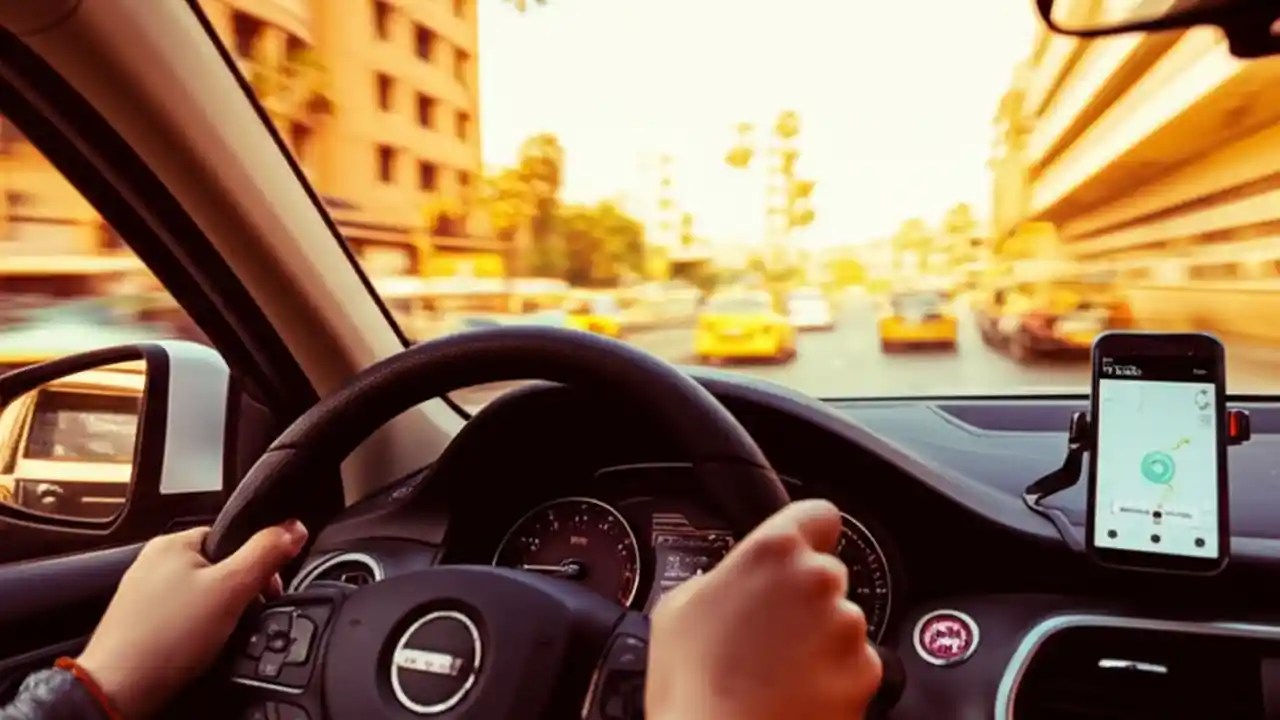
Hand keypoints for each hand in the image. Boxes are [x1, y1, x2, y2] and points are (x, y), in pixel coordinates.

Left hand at [77, 521, 307, 717]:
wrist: (118, 690)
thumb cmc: (166, 638)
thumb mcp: (232, 589)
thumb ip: (266, 554)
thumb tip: (294, 527)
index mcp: (173, 542)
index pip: (233, 537)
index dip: (258, 563)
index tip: (267, 590)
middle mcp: (153, 562)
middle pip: (219, 567)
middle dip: (238, 592)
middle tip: (243, 617)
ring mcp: (143, 594)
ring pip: (202, 594)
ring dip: (219, 612)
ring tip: (219, 636)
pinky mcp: (139, 622)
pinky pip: (183, 616)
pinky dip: (197, 629)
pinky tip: (198, 646)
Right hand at [646, 500, 881, 719]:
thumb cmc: (693, 684)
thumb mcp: (677, 610)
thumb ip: (717, 579)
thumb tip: (727, 582)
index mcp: (772, 552)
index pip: (818, 515)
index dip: (809, 533)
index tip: (801, 548)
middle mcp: (818, 580)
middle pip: (825, 574)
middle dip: (802, 599)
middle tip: (767, 633)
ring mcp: (847, 627)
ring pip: (840, 622)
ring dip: (818, 640)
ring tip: (775, 672)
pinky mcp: (865, 673)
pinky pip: (853, 665)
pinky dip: (832, 678)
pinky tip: (794, 695)